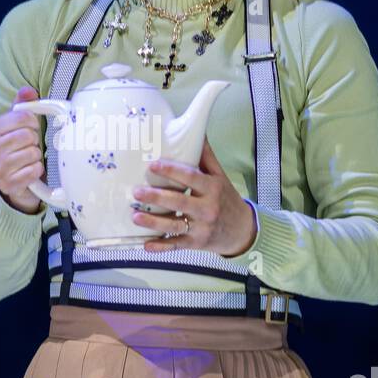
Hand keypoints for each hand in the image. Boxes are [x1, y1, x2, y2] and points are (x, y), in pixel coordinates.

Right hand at [0, 86, 44, 213]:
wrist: (12, 182)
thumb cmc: (15, 150)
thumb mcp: (16, 125)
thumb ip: (21, 106)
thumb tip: (27, 91)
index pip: (22, 117)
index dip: (32, 121)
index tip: (31, 127)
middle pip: (28, 135)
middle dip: (34, 140)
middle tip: (29, 145)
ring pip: (32, 153)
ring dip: (36, 156)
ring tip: (28, 158)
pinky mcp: (8, 184)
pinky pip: (34, 170)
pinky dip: (37, 170)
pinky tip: (29, 170)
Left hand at [131, 138, 256, 255]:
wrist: (242, 230)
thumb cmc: (227, 199)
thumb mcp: (220, 177)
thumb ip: (206, 156)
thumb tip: (196, 131)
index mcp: (212, 188)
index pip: (190, 177)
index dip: (171, 171)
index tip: (153, 165)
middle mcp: (207, 208)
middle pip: (179, 201)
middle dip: (157, 196)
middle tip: (137, 191)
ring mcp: (201, 228)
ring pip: (174, 224)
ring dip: (153, 222)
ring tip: (135, 215)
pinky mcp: (196, 243)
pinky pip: (176, 245)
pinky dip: (161, 246)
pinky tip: (146, 244)